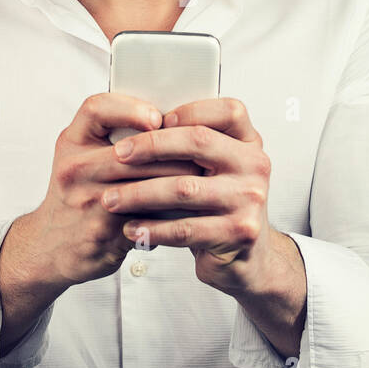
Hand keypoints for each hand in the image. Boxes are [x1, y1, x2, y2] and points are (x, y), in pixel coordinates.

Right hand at [30, 93, 203, 287]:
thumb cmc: (75, 195)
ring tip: (200, 178)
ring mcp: (90, 201)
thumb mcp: (78, 155)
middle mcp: (76, 169)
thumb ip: (110, 135)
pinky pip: (151, 216)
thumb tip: (167, 120)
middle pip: (135, 149)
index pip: (96, 109)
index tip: (156, 118)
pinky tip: (186, 208)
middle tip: (200, 151)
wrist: (50, 246)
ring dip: (182, 181)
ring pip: (150, 183)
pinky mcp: (107, 232)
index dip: (130, 108)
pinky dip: (173, 211)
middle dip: (176, 150)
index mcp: (72, 143)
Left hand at [102, 97, 274, 293]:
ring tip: (112, 199)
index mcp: (250, 143)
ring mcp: (250, 200)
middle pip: (199, 141)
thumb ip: (192, 145)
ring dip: (139, 194)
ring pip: (184, 188)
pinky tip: (131, 228)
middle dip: (151, 146)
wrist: (244, 257)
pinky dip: (152, 228)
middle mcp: (256, 166)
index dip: (190, 110)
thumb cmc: (218, 206)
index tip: (154, 119)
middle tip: (118, 154)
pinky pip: (184, 228)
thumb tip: (137, 124)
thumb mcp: (215, 169)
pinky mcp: (239, 233)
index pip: (228, 111)